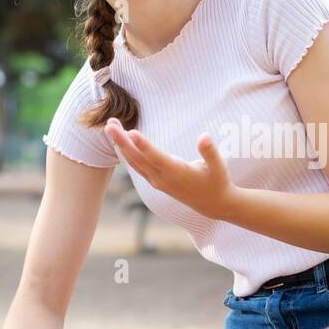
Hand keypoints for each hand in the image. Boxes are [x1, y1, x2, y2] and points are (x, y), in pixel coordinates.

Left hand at [103, 117, 240, 219]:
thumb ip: (210, 152)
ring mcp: (157, 181)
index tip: (131, 131)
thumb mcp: (219, 167)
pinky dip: (126, 153)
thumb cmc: (217, 182)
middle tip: (109, 123)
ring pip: (134, 162)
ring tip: (110, 126)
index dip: (144, 145)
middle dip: (122, 141)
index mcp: (177, 173)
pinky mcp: (156, 181)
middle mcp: (163, 179)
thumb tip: (204, 136)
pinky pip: (137, 166)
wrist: (213, 204)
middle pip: (138, 159)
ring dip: (121, 144)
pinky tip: (119, 141)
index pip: (156, 158)